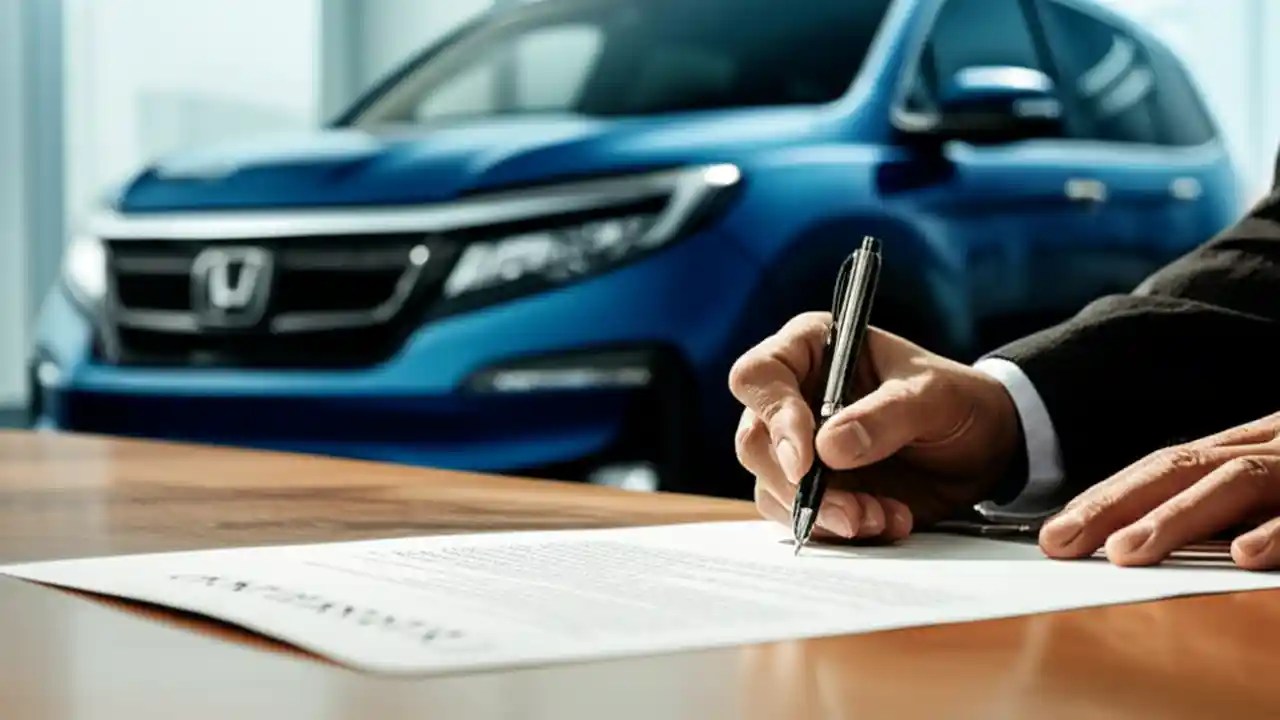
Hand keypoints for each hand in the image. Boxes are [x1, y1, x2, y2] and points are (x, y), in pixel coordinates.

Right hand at [728, 312, 1020, 540]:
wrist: (985, 448)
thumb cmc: (958, 401)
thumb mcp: (934, 397)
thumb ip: (885, 416)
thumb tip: (828, 448)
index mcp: (812, 349)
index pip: (759, 376)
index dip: (773, 416)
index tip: (806, 460)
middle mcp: (793, 396)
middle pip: (754, 441)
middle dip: (798, 484)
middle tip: (849, 509)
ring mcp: (800, 447)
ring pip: (773, 487)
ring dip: (824, 512)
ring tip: (882, 516)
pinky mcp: (814, 489)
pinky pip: (801, 516)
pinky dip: (839, 529)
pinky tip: (886, 519)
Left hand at [1039, 411, 1279, 569]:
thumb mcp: (1275, 490)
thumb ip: (1227, 508)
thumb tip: (1146, 547)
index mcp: (1254, 446)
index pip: (1166, 467)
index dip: (1109, 497)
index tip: (1056, 533)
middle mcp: (1274, 447)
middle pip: (1181, 466)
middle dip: (1114, 504)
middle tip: (1060, 542)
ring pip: (1236, 479)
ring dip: (1175, 517)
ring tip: (1124, 552)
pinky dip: (1277, 531)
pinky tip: (1243, 554)